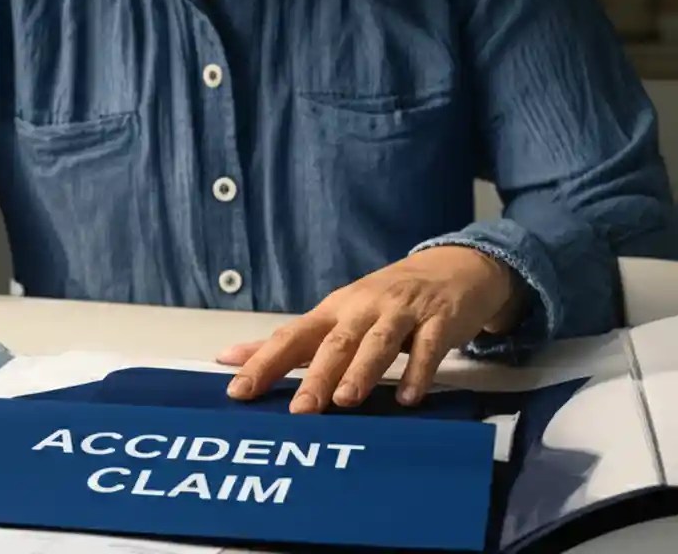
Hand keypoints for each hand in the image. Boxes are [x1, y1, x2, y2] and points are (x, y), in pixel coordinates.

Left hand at [218, 246, 523, 412]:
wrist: (449, 268)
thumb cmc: (380, 302)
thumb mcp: (334, 316)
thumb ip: (287, 342)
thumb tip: (228, 357)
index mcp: (332, 311)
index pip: (290, 336)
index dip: (264, 362)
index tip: (239, 391)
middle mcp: (362, 310)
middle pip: (335, 343)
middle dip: (316, 376)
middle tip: (301, 410)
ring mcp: (401, 313)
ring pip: (378, 342)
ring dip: (362, 371)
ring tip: (346, 400)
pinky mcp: (438, 321)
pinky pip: (428, 347)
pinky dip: (419, 372)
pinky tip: (409, 397)